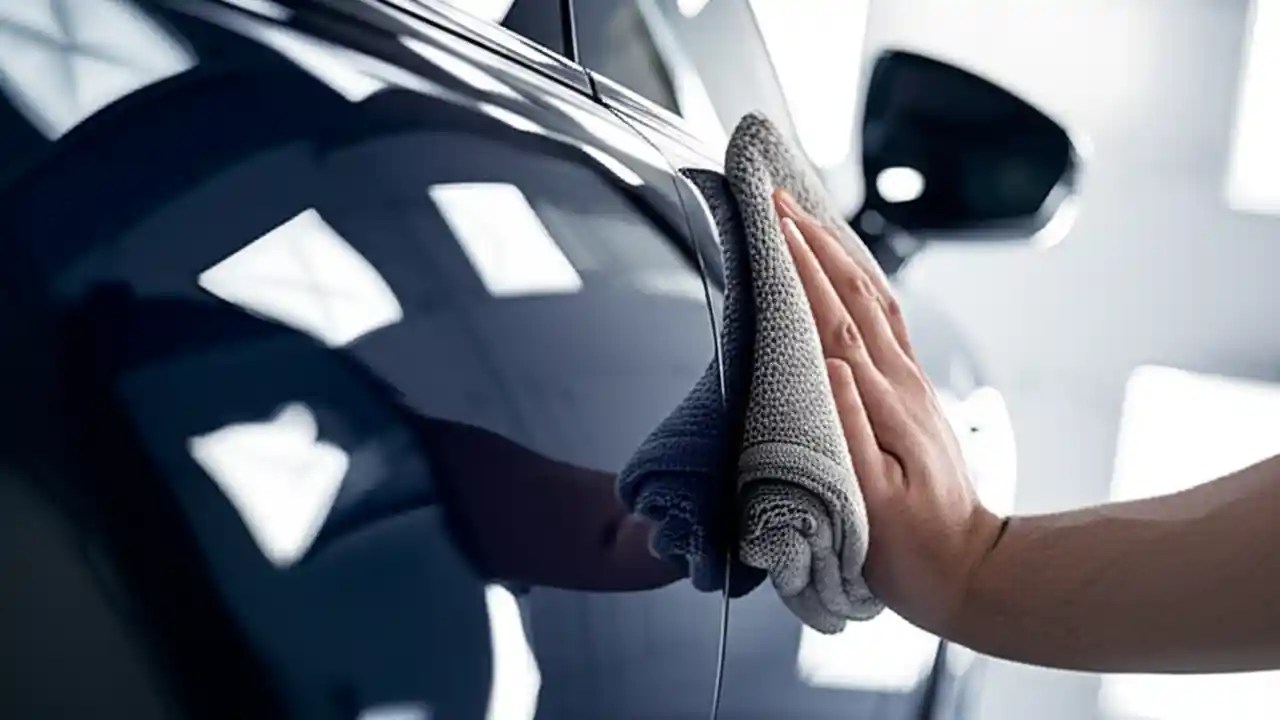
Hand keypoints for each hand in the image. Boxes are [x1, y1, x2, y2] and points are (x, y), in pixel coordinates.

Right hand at [774, 190, 1002, 633]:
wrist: (970, 567)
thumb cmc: (910, 547)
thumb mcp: (872, 502)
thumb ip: (851, 431)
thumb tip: (831, 364)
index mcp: (885, 404)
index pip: (834, 319)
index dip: (802, 267)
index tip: (772, 221)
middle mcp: (901, 382)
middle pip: (856, 293)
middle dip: (815, 241)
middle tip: (779, 199)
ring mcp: (911, 384)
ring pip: (875, 299)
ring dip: (839, 253)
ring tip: (807, 218)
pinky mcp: (914, 393)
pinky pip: (887, 321)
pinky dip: (861, 283)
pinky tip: (845, 272)